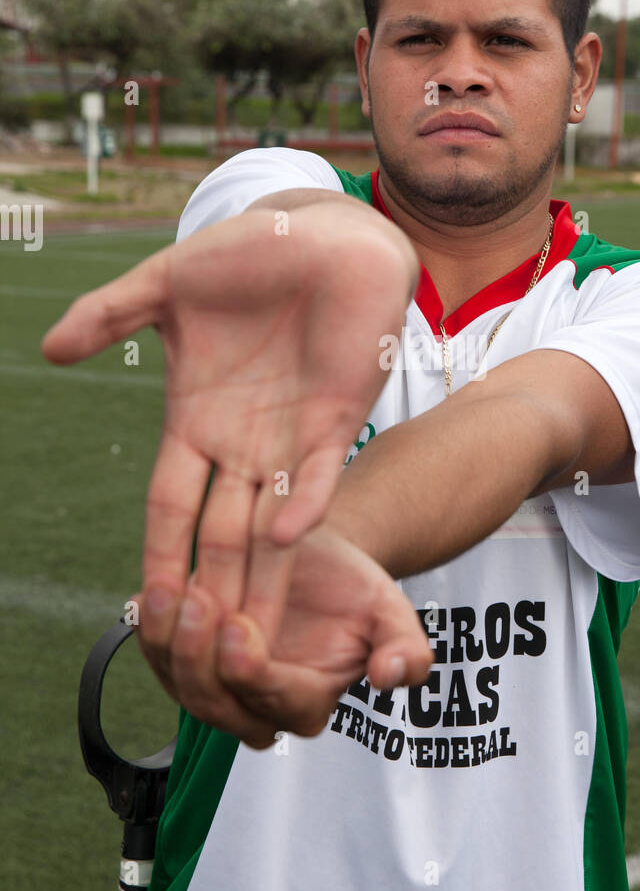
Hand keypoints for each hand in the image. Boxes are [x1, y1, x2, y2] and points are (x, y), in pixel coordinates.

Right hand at [41, 203, 416, 640]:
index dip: (159, 553)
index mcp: (197, 422)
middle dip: (211, 593)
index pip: (169, 505)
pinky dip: (303, 503)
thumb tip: (49, 348)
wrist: (329, 233)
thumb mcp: (166, 285)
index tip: (149, 608)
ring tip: (252, 634)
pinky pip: (319, 474)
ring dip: (259, 575)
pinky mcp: (339, 419)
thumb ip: (110, 314)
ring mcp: (292, 437)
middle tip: (204, 658)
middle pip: (220, 535)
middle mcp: (242, 443)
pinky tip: (286, 536)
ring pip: (270, 525)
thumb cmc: (249, 256)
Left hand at [131, 525, 433, 748]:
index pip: (274, 701)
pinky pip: (159, 656)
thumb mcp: (391, 610)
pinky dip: (151, 628)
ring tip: (168, 591)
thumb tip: (392, 677)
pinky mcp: (184, 665)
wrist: (311, 559)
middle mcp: (256, 709)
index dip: (252, 672)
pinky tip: (151, 591)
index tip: (238, 625)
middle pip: (217, 703)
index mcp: (308, 702)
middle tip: (197, 603)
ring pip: (180, 683)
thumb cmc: (352, 588)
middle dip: (200, 659)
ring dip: (168, 642)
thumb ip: (406, 648)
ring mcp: (215, 690)